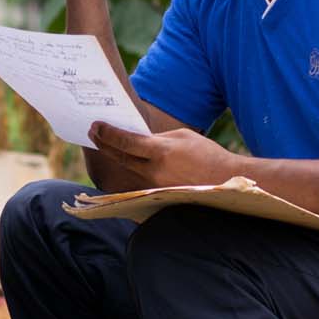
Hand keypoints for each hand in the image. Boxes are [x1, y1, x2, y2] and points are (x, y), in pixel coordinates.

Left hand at [89, 122, 237, 187]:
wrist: (224, 180)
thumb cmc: (206, 154)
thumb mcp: (183, 137)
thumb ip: (158, 139)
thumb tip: (139, 140)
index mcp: (161, 151)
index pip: (126, 142)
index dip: (108, 133)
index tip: (95, 126)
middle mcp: (155, 170)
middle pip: (121, 156)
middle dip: (105, 143)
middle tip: (93, 132)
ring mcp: (156, 184)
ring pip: (129, 167)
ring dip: (115, 155)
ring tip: (104, 143)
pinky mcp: (159, 192)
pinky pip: (139, 177)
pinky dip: (130, 167)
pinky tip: (124, 159)